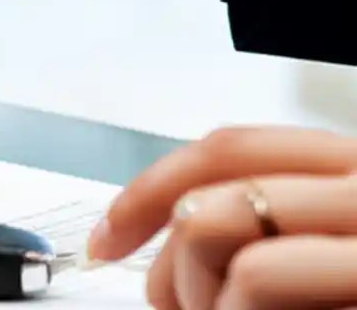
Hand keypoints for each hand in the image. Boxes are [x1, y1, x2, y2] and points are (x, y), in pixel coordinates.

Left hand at [90, 127, 356, 308]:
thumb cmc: (344, 308)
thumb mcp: (308, 266)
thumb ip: (257, 233)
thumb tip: (164, 229)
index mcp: (351, 175)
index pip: (230, 148)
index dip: (151, 188)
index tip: (109, 237)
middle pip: (210, 186)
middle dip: (172, 263)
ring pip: (215, 220)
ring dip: (199, 294)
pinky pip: (258, 270)